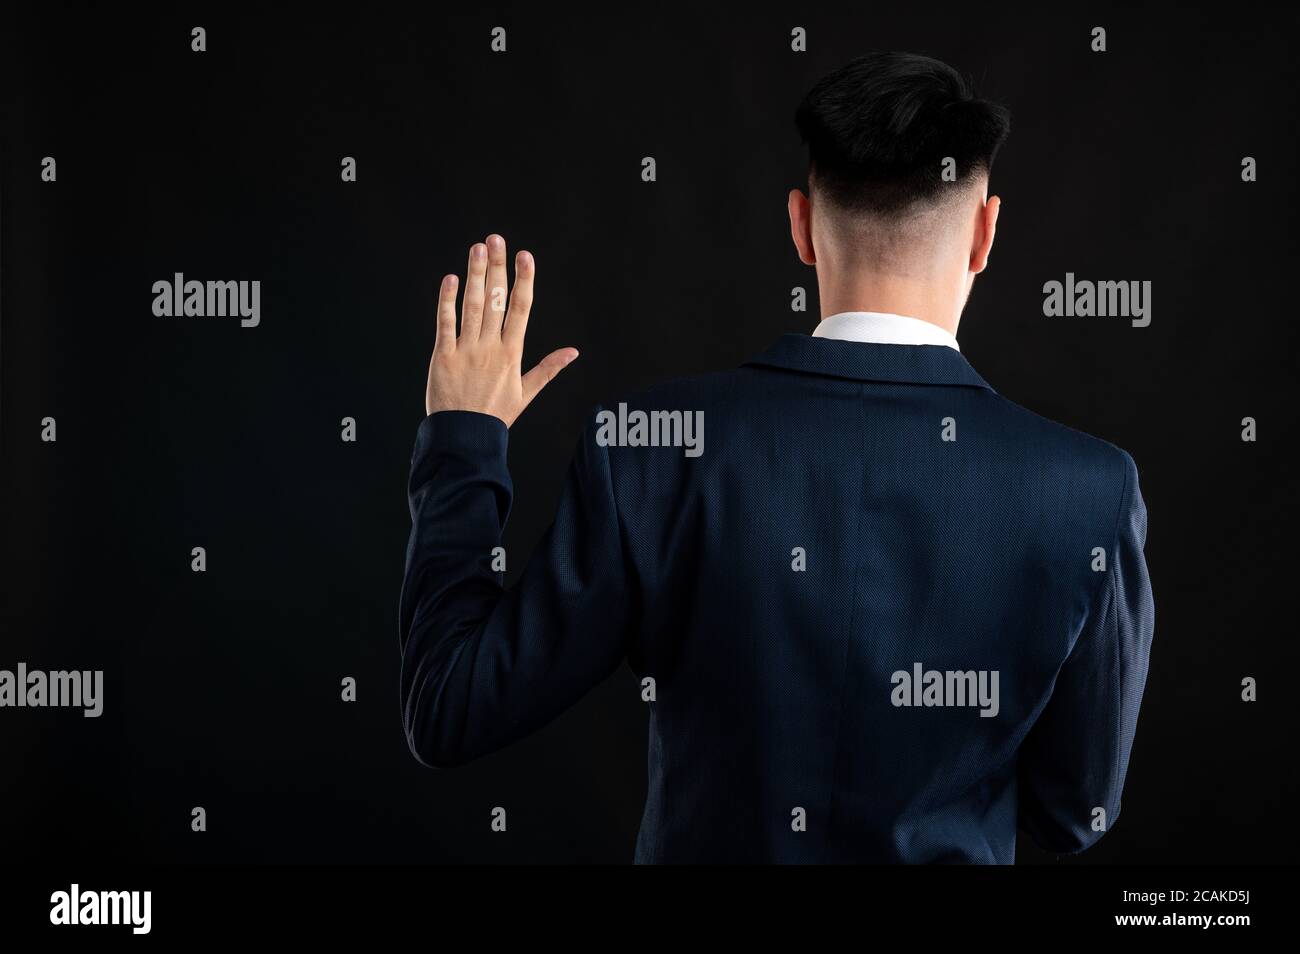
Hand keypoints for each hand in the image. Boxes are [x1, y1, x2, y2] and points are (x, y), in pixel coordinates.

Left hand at [424, 234, 578, 425]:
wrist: (464, 439)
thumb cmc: (495, 416)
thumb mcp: (526, 393)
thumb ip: (548, 369)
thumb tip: (573, 352)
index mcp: (512, 355)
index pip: (521, 310)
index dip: (523, 280)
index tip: (525, 256)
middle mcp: (491, 348)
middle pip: (497, 300)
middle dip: (497, 268)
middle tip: (496, 240)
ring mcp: (466, 351)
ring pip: (473, 307)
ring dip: (475, 276)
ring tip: (477, 249)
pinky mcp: (442, 357)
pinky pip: (445, 324)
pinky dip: (447, 301)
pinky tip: (451, 279)